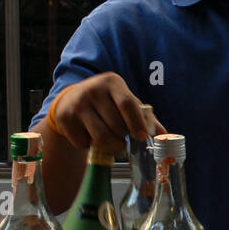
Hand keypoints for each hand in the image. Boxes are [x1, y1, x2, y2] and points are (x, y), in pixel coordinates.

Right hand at [48, 73, 166, 150]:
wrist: (71, 99)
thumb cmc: (106, 103)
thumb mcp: (124, 102)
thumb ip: (145, 118)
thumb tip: (164, 136)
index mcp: (112, 82)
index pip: (127, 104)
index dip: (136, 123)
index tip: (142, 137)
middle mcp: (93, 90)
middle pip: (115, 125)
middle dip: (123, 138)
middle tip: (123, 139)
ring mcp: (77, 104)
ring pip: (100, 137)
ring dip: (110, 146)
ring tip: (112, 142)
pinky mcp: (64, 118)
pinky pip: (84, 143)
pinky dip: (90, 146)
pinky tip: (90, 136)